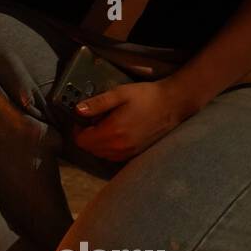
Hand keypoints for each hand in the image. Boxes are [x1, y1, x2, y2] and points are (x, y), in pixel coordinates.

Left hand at [70, 80, 191, 160]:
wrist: (173, 105)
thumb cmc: (146, 96)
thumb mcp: (119, 94)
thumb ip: (97, 103)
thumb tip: (78, 110)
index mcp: (112, 132)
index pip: (81, 140)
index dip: (77, 129)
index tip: (82, 118)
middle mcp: (118, 147)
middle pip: (90, 149)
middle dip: (86, 136)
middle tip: (94, 120)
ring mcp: (128, 153)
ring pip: (100, 154)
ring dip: (97, 142)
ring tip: (105, 125)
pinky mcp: (135, 154)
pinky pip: (113, 156)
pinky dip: (108, 147)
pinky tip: (115, 133)